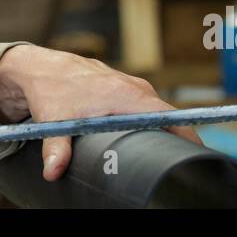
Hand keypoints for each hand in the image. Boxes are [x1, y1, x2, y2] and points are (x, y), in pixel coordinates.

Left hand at [0, 44, 202, 180]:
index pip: (169, 116)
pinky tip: (150, 139)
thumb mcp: (54, 119)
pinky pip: (146, 108)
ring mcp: (131, 87)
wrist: (41, 66)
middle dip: (178, 138)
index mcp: (127, 94)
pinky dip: (151, 122)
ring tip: (170, 156)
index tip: (196, 154)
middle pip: (168, 117)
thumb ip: (56, 147)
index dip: (187, 135)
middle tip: (181, 165)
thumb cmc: (51, 88)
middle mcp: (135, 88)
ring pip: (156, 112)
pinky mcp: (124, 90)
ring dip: (164, 130)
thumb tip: (53, 170)